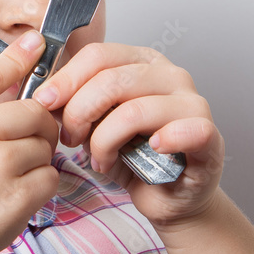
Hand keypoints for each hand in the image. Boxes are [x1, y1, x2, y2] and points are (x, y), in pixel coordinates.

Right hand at [0, 30, 59, 253]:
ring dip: (37, 161)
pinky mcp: (18, 196)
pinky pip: (51, 178)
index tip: (39, 43)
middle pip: (34, 111)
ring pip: (46, 145)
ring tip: (6, 181)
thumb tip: (15, 74)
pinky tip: (13, 200)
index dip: (20, 58)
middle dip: (38, 128)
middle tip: (25, 147)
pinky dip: (41, 189)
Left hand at [33, 42, 223, 232]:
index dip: (65, 79)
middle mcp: (170, 75)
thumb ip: (77, 103)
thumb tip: (44, 95)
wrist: (170, 198)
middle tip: (70, 139)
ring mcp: (193, 103)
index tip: (44, 102)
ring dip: (106, 141)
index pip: (98, 55)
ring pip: (134, 111)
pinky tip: (150, 151)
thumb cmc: (134, 159)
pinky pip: (185, 130)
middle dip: (79, 112)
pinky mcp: (209, 136)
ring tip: (101, 159)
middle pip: (111, 80)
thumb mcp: (96, 124)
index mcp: (142, 62)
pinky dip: (163, 141)